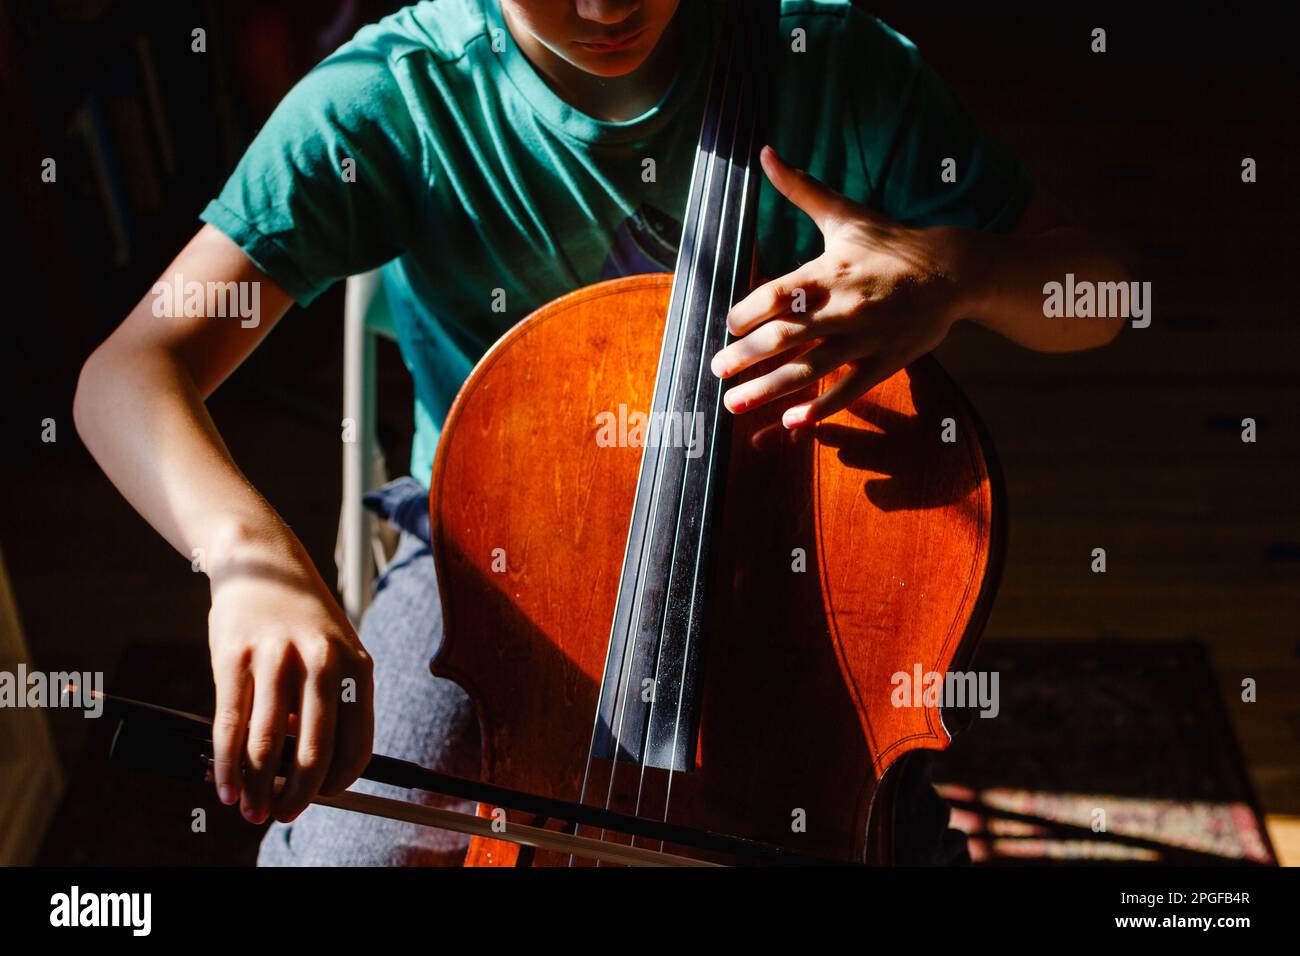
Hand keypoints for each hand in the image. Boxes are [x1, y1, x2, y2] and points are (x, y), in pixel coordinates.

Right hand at [206, 526, 373, 824]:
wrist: (263, 563)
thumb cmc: (301, 621)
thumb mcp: (333, 654)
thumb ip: (330, 706)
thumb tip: (309, 771)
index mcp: (358, 666)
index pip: (358, 744)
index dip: (339, 782)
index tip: (322, 798)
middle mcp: (323, 662)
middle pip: (315, 751)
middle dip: (298, 796)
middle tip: (283, 816)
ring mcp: (278, 657)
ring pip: (267, 745)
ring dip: (258, 788)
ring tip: (252, 809)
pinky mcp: (235, 656)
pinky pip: (231, 725)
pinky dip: (227, 766)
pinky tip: (226, 788)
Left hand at [712, 146, 973, 427]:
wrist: (954, 270)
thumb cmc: (891, 242)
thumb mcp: (846, 215)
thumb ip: (801, 189)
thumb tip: (766, 152)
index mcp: (830, 271)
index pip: (778, 294)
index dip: (748, 311)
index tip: (729, 325)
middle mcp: (844, 307)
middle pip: (787, 336)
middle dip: (747, 357)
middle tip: (716, 370)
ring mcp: (865, 338)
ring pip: (810, 369)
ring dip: (769, 389)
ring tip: (734, 404)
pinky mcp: (885, 361)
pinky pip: (848, 389)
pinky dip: (820, 407)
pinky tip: (791, 421)